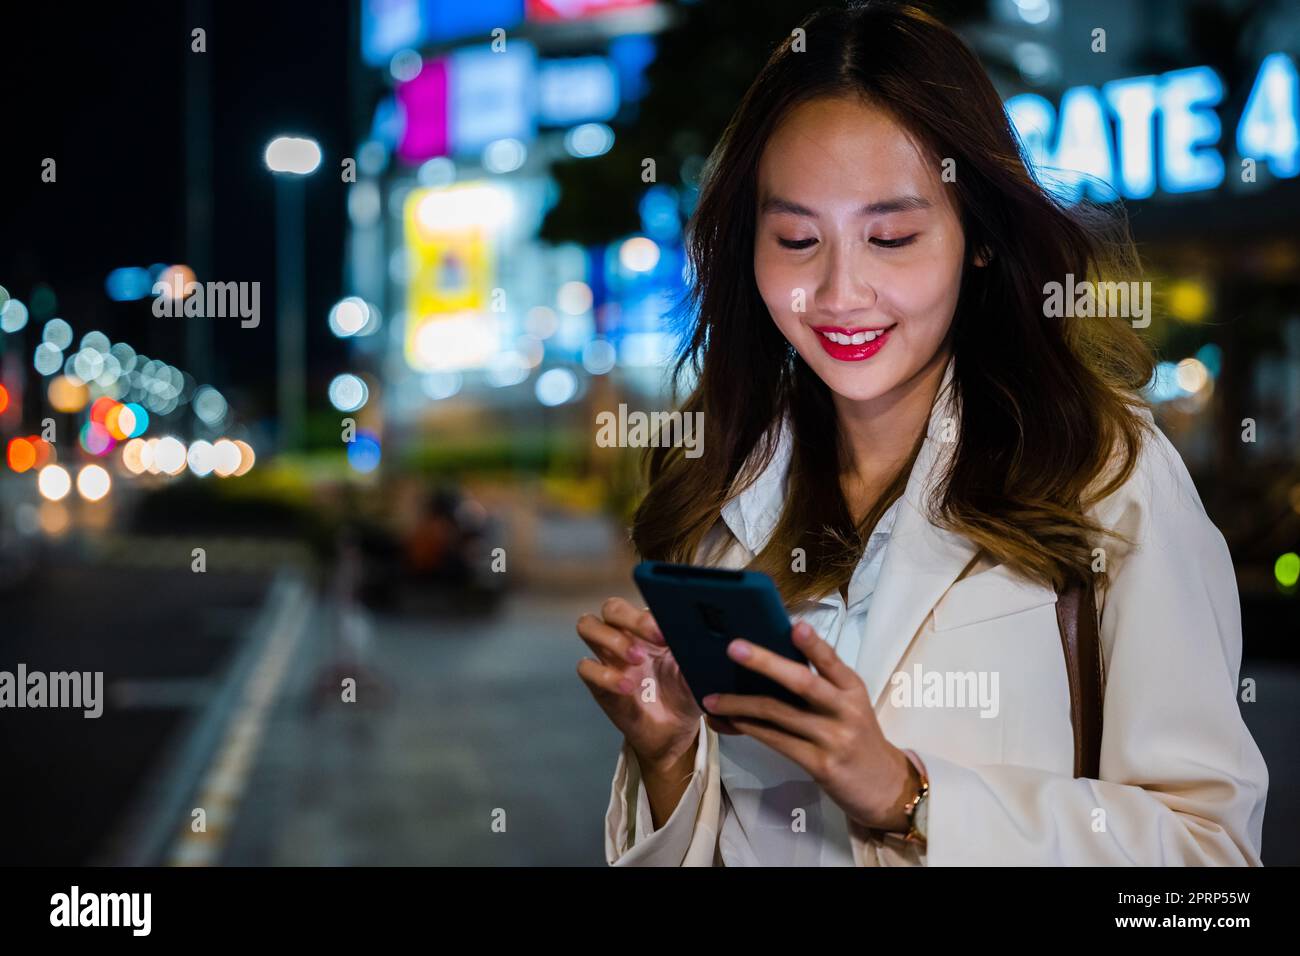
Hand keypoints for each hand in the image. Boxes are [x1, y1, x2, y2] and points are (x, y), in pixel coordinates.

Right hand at [576, 597, 703, 773]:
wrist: (674, 732)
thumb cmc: (686, 694)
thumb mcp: (699, 674)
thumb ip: (700, 654)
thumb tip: (711, 639)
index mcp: (652, 627)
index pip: (642, 602)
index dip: (652, 610)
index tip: (669, 629)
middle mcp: (627, 635)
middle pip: (612, 607)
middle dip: (631, 617)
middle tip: (656, 638)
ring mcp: (609, 657)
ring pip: (589, 625)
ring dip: (612, 639)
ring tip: (638, 659)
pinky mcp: (598, 682)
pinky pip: (587, 667)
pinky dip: (605, 674)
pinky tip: (627, 687)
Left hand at [700, 620, 916, 831]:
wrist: (884, 787)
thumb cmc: (856, 737)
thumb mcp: (848, 705)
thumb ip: (820, 684)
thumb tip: (768, 660)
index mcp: (851, 688)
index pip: (831, 660)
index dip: (813, 643)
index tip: (794, 624)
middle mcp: (844, 709)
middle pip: (802, 682)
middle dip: (765, 663)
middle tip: (733, 647)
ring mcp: (833, 738)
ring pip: (779, 713)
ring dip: (739, 704)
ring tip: (710, 698)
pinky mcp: (820, 764)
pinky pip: (776, 741)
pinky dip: (748, 729)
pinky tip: (729, 722)